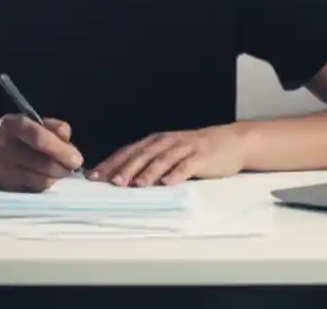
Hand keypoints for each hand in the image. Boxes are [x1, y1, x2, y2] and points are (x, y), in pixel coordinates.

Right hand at [0, 114, 83, 191]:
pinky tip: (43, 177)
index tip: (77, 159)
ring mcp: (1, 170)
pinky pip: (32, 189)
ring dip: (55, 177)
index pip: (38, 137)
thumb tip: (68, 138)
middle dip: (62, 167)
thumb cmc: (7, 134)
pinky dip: (43, 184)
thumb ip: (49, 127)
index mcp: (10, 125)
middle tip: (72, 166)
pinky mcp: (3, 187)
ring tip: (58, 171)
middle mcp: (3, 148)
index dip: (60, 149)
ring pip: (40, 180)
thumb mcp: (25, 122)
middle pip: (42, 163)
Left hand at [89, 125, 246, 186]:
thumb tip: (123, 180)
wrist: (230, 141)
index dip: (111, 163)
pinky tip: (169, 182)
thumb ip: (150, 164)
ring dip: (148, 172)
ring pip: (162, 159)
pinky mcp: (201, 156)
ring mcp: (184, 148)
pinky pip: (187, 165)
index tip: (96, 176)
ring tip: (137, 185)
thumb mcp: (169, 153)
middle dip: (126, 168)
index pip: (128, 152)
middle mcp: (167, 142)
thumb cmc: (195, 151)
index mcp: (155, 142)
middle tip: (113, 182)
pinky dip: (177, 173)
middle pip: (142, 155)